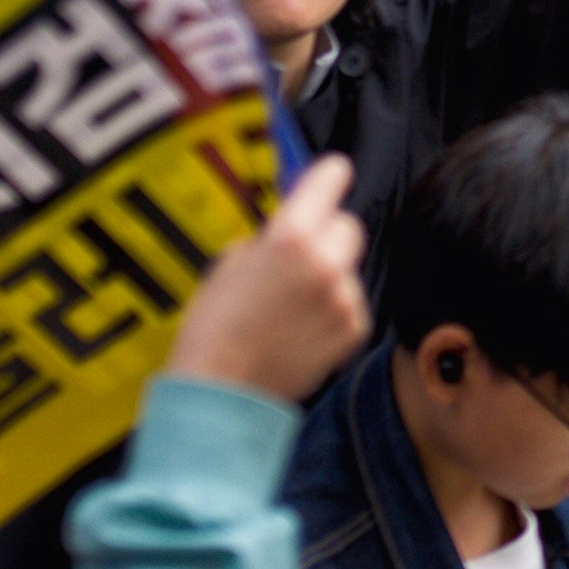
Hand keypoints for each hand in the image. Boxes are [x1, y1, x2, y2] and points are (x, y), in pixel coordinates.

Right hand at [163, 154, 373, 406]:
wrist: (221, 391)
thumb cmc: (215, 326)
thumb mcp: (232, 261)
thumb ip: (272, 236)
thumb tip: (297, 221)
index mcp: (290, 235)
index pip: (331, 178)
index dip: (327, 178)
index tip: (328, 177)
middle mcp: (326, 261)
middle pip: (348, 225)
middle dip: (327, 235)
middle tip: (300, 257)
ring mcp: (344, 297)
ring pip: (349, 268)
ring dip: (329, 277)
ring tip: (291, 307)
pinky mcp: (354, 329)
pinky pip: (350, 304)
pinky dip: (333, 311)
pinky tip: (301, 329)